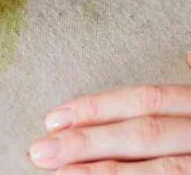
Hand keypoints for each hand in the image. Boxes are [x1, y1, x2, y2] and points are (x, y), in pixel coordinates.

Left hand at [30, 85, 190, 173]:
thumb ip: (187, 95)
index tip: (54, 117)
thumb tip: (188, 55)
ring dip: (104, 172)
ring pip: (161, 170)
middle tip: (42, 150)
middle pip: (143, 133)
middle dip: (89, 141)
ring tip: (62, 173)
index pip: (145, 100)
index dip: (98, 107)